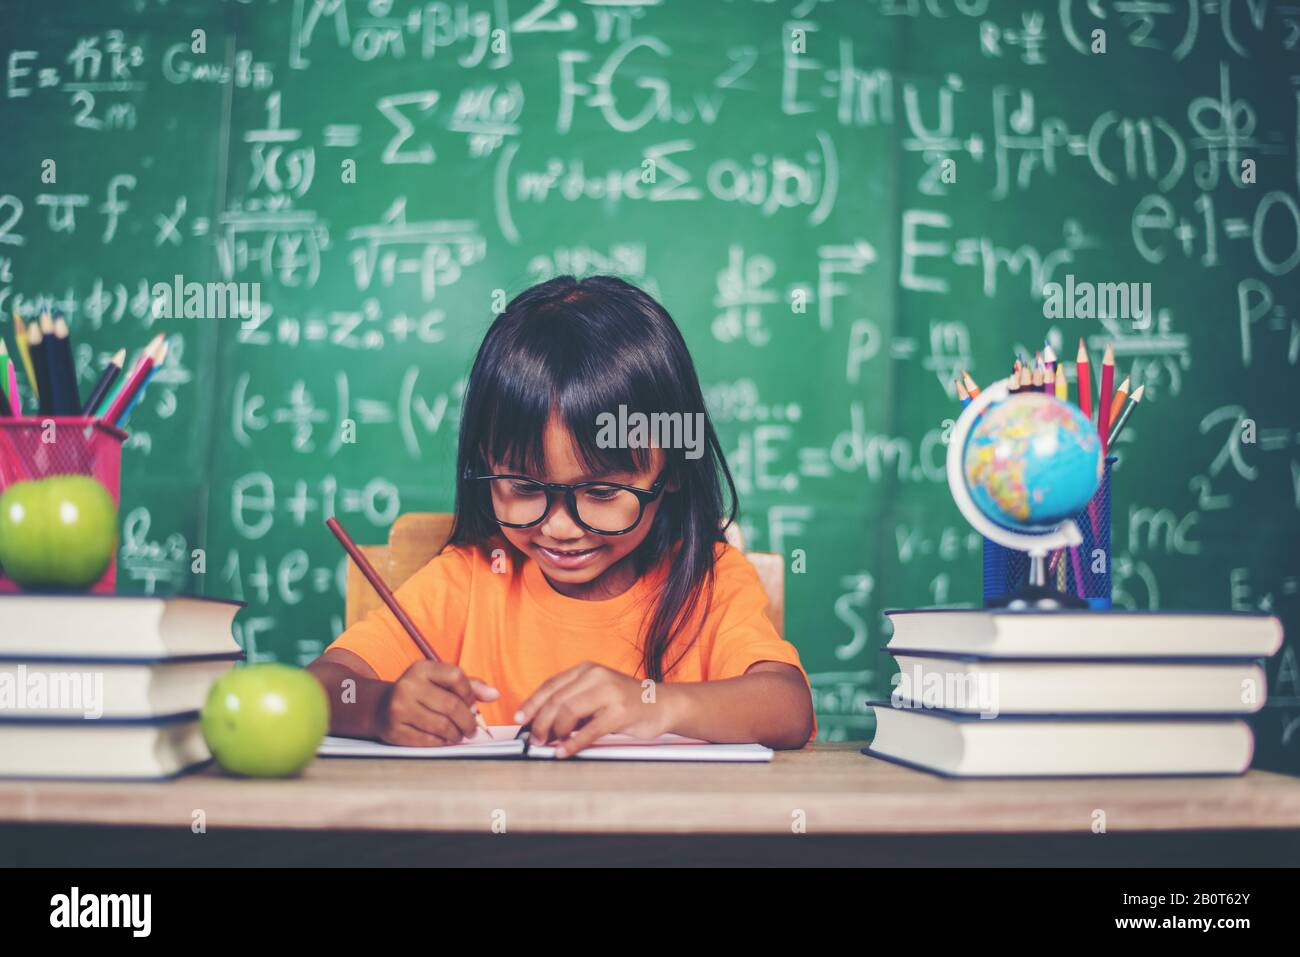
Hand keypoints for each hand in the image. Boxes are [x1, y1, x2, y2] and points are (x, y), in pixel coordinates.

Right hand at [378, 660, 497, 746]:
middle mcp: (408, 685)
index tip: (473, 706)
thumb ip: (470, 685)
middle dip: (468, 721)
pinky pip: (428, 741)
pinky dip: (442, 743)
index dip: (470, 695)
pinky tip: (444, 740)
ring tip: (459, 735)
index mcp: (421, 668)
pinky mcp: (395, 730)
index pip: (456, 676)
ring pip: (442, 726)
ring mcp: (399, 708)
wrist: (382, 707)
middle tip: (473, 729)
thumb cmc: (421, 694)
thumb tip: (495, 694)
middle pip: (452, 705)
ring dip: (457, 734)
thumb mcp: (441, 682)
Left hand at [515, 662, 670, 757]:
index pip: (550, 685)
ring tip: (551, 745)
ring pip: (568, 712)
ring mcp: (609, 692)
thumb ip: (572, 702)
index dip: (531, 703)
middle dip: (540, 722)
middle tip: (535, 739)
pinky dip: (572, 743)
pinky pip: (589, 730)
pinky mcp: (621, 711)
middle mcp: (596, 676)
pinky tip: (564, 751)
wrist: (662, 704)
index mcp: (586, 669)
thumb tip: (541, 722)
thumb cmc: (625, 702)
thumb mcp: (596, 694)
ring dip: (554, 732)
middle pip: (556, 699)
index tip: (520, 719)